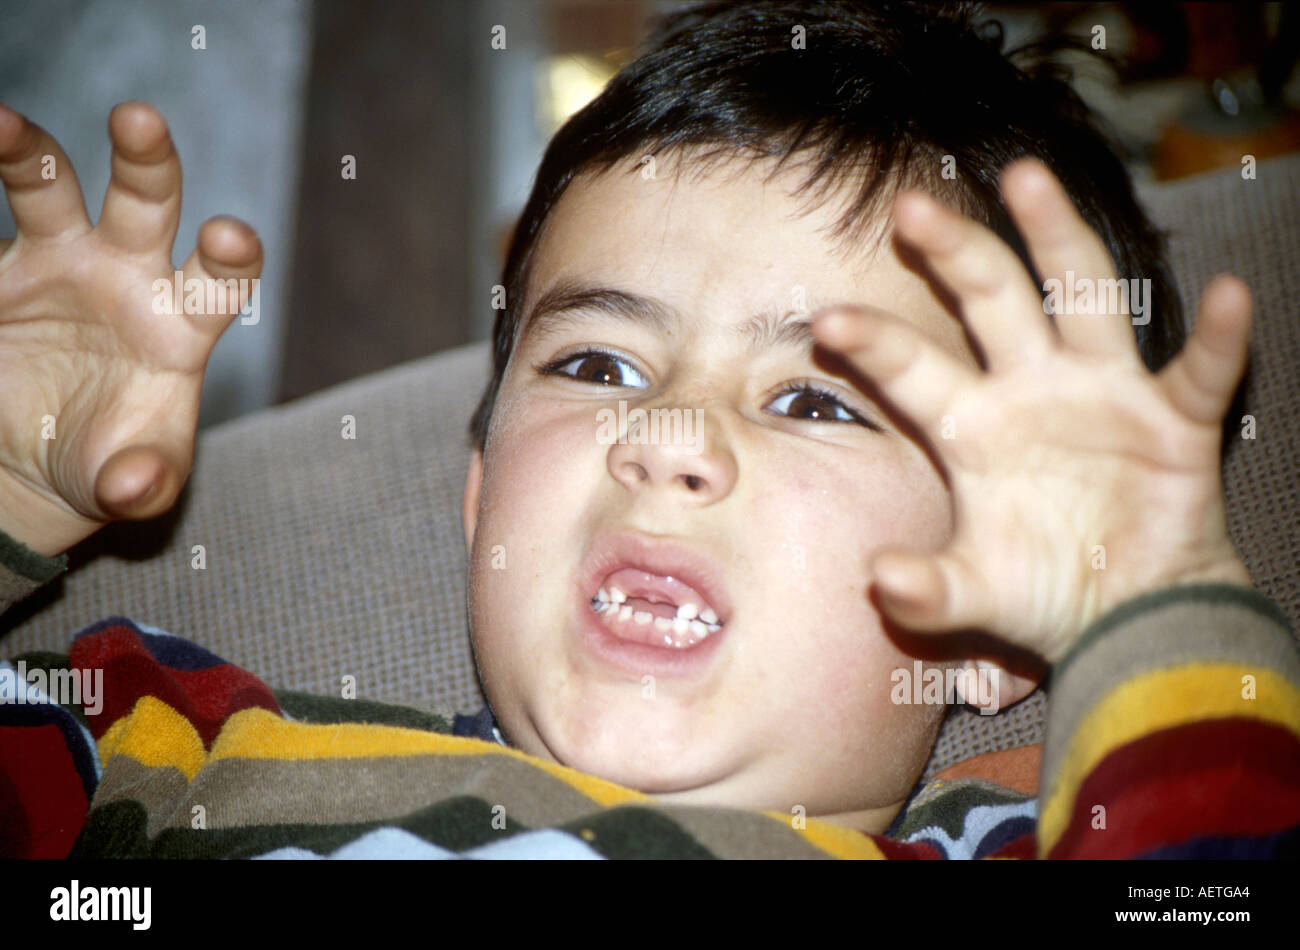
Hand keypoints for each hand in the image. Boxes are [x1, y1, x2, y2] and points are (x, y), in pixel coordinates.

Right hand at [0, 101, 261, 556]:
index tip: (229, 235)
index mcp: (183, 324)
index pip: (221, 279)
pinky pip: (6, 208)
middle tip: (139, 118)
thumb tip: (133, 486)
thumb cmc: (111, 463)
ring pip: (60, 190)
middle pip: (150, 203)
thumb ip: (145, 482)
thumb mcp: (135, 483)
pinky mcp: (13, 266)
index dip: (230, 255)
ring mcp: (71, 262)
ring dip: (38, 155)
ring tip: (7, 125)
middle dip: (147, 160)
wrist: (38, 458)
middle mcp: (133, 277)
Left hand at [812, 158, 1251, 664]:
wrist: (1125, 616)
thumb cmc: (1042, 589)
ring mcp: (1103, 393)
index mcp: (972, 424)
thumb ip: (928, 590)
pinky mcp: (1173, 419)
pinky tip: (1228, 296)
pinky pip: (1199, 372)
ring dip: (1058, 239)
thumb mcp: (976, 592)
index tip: (826, 320)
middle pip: (991, 300)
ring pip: (1081, 297)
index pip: (913, 369)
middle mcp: (1031, 389)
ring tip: (1027, 178)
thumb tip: (879, 578)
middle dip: (955, 252)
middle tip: (910, 207)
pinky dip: (1218, 338)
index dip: (876, 344)